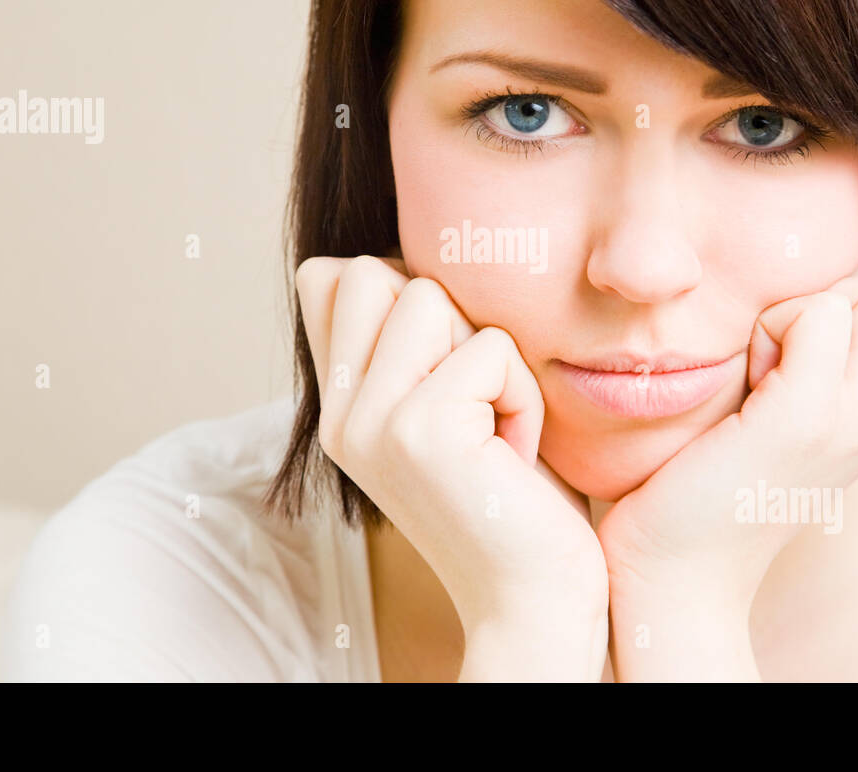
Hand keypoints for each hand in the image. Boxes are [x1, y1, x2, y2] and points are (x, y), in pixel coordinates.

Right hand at [295, 254, 609, 673]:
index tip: (443, 362)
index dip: (396, 289)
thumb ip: (405, 345)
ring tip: (494, 427)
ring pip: (428, 296)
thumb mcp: (442, 407)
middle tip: (473, 401)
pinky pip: (489, 348)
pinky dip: (520, 395)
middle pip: (374, 272)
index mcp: (336, 406)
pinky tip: (512, 455)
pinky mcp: (418, 430)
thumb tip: (393, 259)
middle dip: (447, 320)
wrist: (532, 598)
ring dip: (490, 357)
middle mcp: (336, 414)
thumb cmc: (510, 494)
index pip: (325, 277)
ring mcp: (368, 422)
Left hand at [595, 245, 857, 676]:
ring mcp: (853, 419)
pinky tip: (742, 385)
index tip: (789, 349)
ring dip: (793, 311)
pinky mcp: (806, 418)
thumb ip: (814, 354)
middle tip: (769, 360)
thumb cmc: (706, 478)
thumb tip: (822, 280)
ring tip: (754, 377)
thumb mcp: (778, 409)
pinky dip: (768, 328)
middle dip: (828, 292)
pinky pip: (818, 312)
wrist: (679, 571)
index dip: (849, 290)